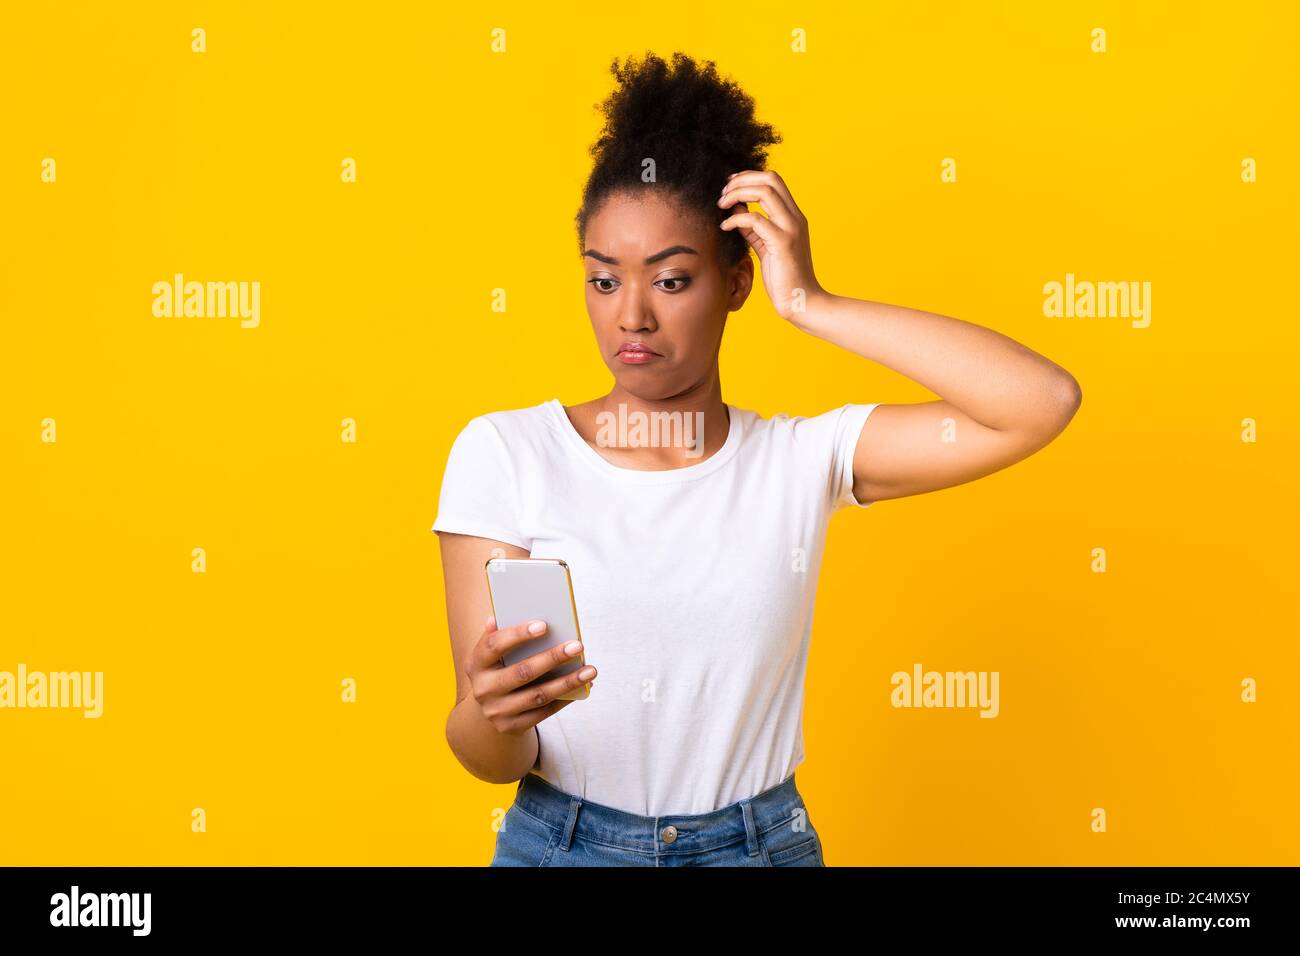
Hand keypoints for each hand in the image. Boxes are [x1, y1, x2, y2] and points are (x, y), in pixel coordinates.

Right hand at [467, 616, 595, 735]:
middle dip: (552, 658)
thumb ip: (498, 635)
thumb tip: (496, 617)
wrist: (487, 712)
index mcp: (476, 664)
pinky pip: (545, 712)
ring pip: (538, 695)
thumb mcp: (491, 655)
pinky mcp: (512, 726)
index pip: (494, 646)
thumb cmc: (497, 670)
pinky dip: (566, 698)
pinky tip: (582, 686)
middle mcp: (483, 689)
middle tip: (577, 646)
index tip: (544, 625)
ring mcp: (497, 711)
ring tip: (590, 670)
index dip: (518, 635)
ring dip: (567, 682)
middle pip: (522, 672)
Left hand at [718, 169, 826, 324]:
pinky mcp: (782, 242)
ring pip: (764, 192)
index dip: (749, 177)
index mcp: (793, 216)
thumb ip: (753, 228)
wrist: (801, 301)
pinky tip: (725, 227)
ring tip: (721, 204)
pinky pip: (754, 220)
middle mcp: (795, 217)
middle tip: (723, 193)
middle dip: (742, 180)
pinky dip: (735, 219)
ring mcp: (790, 228)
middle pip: (770, 178)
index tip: (730, 186)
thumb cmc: (783, 278)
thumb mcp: (765, 247)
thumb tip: (736, 209)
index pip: (774, 180)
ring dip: (737, 193)